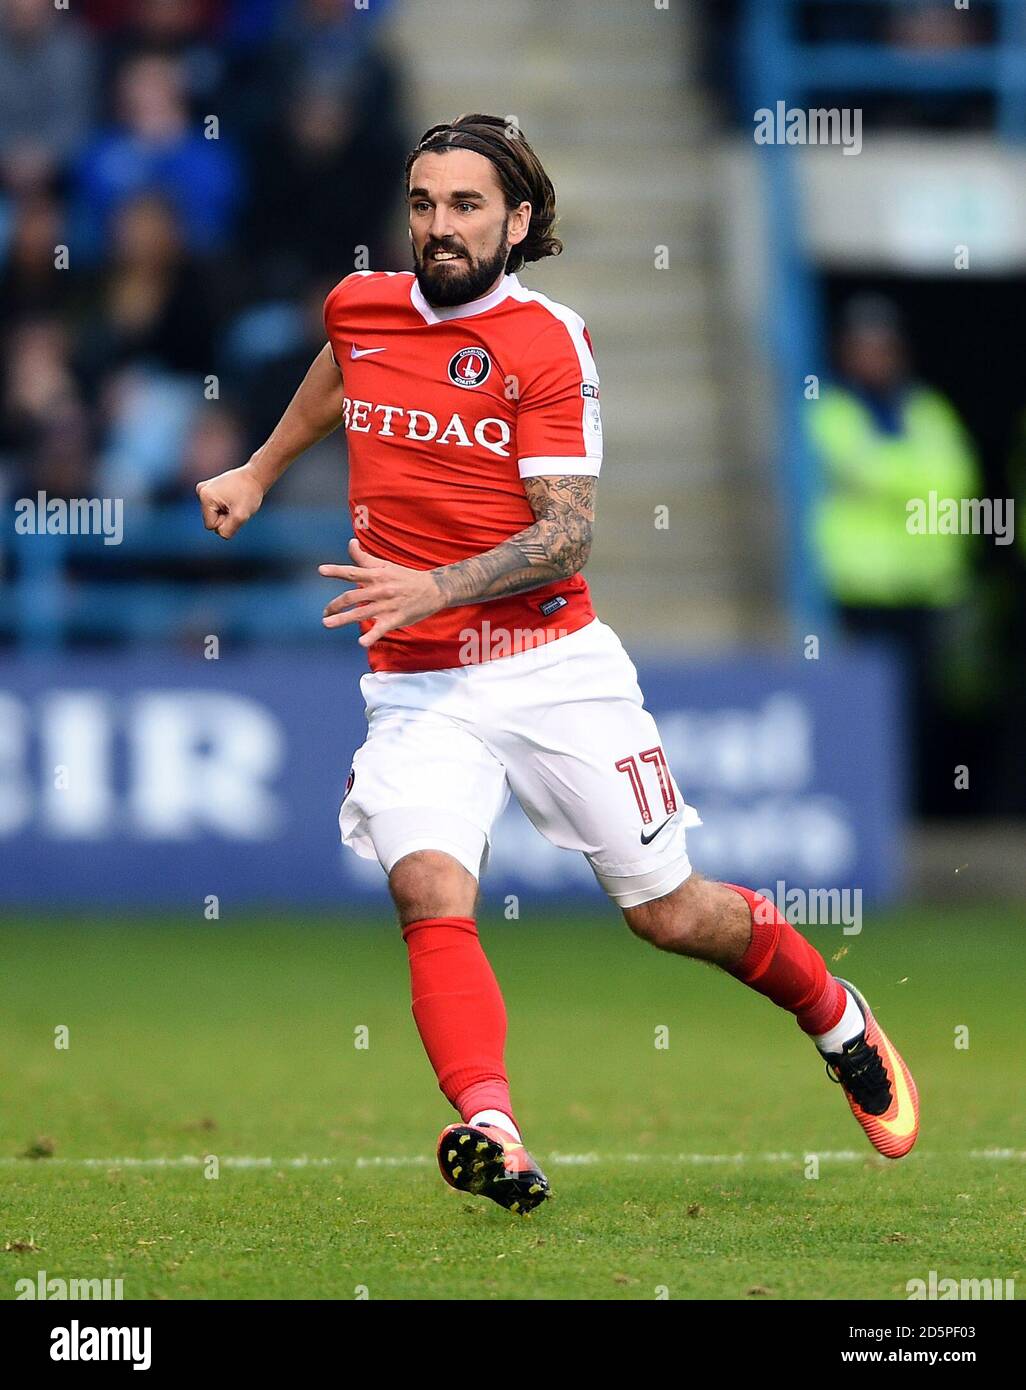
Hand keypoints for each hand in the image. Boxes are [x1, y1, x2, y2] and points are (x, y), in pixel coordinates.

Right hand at [195, 464, 264, 538]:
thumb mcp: (241, 516)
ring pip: (213, 515)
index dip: (225, 522)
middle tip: (236, 505)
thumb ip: (229, 529)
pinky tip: (232, 496)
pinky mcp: (209, 489)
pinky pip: (215, 508)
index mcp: (205, 496)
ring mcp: (203, 489)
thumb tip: (220, 533)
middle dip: (225, 517)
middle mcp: (200, 491)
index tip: (234, 509)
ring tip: (235, 500)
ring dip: (226, 512)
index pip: (210, 526)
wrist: (255, 477)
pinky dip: (225, 506)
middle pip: (211, 521)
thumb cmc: (249, 494)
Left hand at [320, 539, 444, 647]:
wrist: (433, 589)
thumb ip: (365, 558)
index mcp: (377, 575)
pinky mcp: (396, 619)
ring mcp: (387, 605)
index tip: (321, 570)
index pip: (353, 572)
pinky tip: (361, 642)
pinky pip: (381, 629)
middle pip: (352, 597)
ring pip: (361, 614)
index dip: (336, 571)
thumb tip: (350, 542)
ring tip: (326, 623)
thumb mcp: (386, 565)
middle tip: (325, 612)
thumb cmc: (405, 577)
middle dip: (335, 605)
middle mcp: (380, 590)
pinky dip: (371, 636)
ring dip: (342, 619)